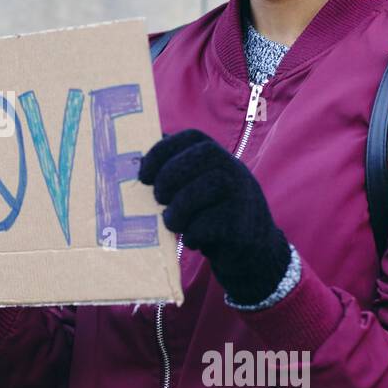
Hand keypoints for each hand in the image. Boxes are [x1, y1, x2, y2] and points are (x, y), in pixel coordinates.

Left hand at [137, 128, 290, 304]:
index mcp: (217, 154)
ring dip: (178, 210)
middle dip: (169, 178)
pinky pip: (208, 225)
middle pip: (198, 158)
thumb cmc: (210, 213)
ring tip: (172, 222)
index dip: (162, 151)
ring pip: (202, 190)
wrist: (251, 249)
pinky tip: (195, 240)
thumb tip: (135, 162)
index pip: (190, 137)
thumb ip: (174, 171)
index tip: (143, 174)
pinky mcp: (241, 224)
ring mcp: (241, 194)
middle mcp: (233, 168)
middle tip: (158, 199)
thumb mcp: (196, 186)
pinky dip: (193, 235)